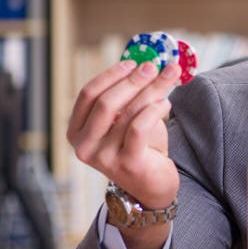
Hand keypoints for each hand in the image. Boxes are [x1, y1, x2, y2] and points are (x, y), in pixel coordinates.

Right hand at [67, 60, 181, 209]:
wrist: (152, 186)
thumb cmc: (139, 148)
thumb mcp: (126, 121)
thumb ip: (127, 98)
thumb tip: (144, 64)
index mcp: (77, 132)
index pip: (88, 95)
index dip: (111, 75)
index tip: (133, 62)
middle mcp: (84, 146)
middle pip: (106, 101)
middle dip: (133, 80)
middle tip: (154, 66)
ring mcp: (104, 157)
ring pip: (127, 112)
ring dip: (151, 90)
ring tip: (168, 78)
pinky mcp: (128, 163)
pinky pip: (139, 127)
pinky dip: (154, 109)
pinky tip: (166, 103)